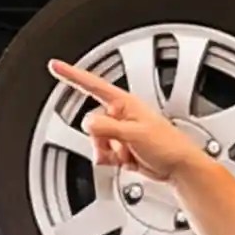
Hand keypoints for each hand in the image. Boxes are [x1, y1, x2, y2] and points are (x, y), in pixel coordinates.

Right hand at [47, 59, 207, 181]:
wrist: (179, 167)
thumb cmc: (168, 146)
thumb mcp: (135, 134)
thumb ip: (108, 128)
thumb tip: (88, 123)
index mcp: (125, 103)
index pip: (93, 85)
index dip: (72, 75)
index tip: (55, 66)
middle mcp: (121, 114)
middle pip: (92, 123)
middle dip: (101, 139)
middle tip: (122, 146)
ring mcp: (121, 132)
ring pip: (96, 141)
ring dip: (108, 152)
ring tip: (128, 155)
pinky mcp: (122, 147)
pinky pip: (103, 153)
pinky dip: (111, 159)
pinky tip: (126, 161)